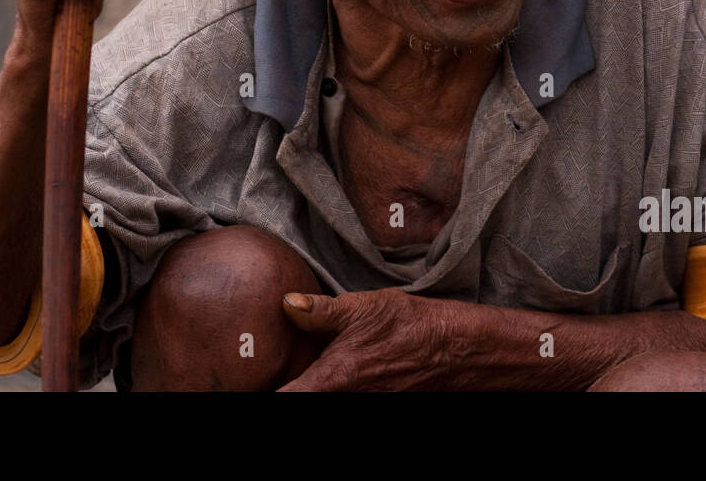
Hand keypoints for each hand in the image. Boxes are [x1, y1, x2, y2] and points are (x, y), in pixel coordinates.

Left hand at [278, 288, 474, 390]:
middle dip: (289, 382)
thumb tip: (285, 303)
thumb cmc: (410, 326)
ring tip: (309, 357)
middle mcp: (345, 399)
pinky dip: (334, 380)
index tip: (248, 381)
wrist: (456, 348)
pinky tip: (342, 356)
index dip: (264, 391)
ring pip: (324, 392)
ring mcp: (363, 401)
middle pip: (304, 395)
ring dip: (313, 378)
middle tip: (273, 366)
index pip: (287, 399)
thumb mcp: (362, 308)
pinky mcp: (376, 398)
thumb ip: (319, 310)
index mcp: (333, 379)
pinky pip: (344, 391)